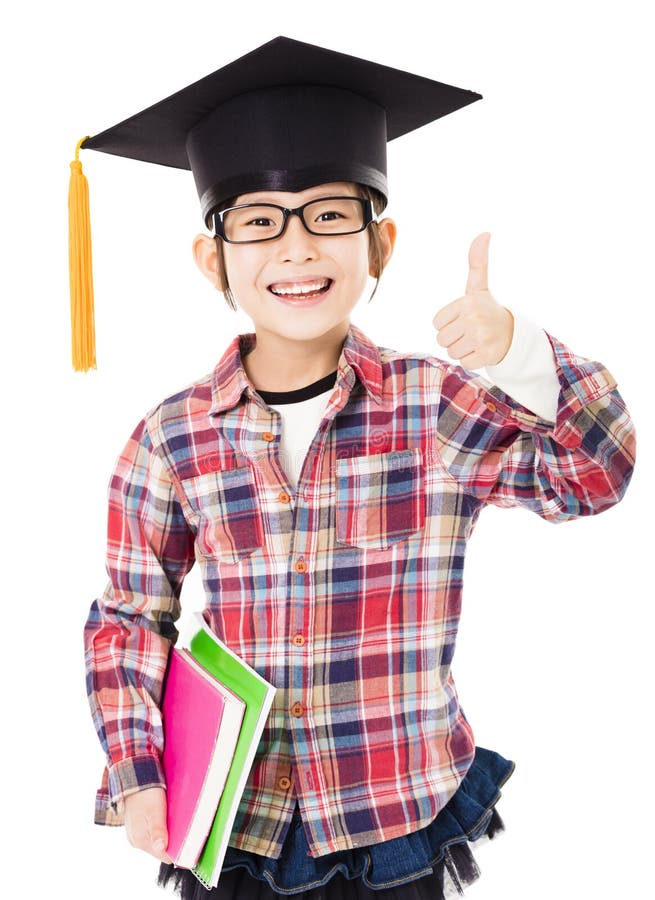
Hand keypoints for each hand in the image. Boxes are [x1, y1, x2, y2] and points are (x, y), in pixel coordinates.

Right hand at [124, 786, 172, 862]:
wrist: (135, 780)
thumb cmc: (147, 794)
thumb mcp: (156, 810)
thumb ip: (158, 830)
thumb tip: (161, 848)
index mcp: (140, 840)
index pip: (164, 856)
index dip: (176, 848)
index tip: (185, 838)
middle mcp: (136, 842)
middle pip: (161, 851)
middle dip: (171, 841)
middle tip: (178, 824)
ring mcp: (135, 836)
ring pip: (157, 844)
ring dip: (166, 835)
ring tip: (170, 820)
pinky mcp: (137, 830)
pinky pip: (153, 836)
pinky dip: (160, 830)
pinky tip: (163, 819)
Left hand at [432, 232, 513, 368]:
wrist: (513, 333)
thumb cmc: (488, 309)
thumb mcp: (479, 286)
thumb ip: (476, 261)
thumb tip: (484, 233)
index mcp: (467, 302)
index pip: (437, 323)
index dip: (448, 324)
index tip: (464, 318)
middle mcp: (474, 319)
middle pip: (442, 340)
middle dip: (454, 338)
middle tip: (470, 331)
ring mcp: (481, 338)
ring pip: (452, 353)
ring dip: (462, 350)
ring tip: (476, 340)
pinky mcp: (487, 356)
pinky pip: (464, 363)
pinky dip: (472, 360)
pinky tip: (482, 351)